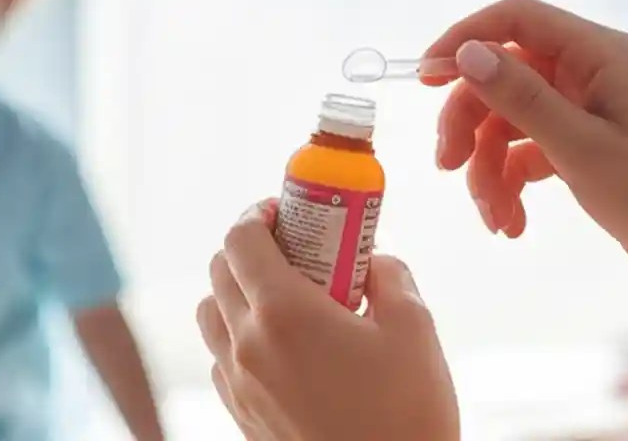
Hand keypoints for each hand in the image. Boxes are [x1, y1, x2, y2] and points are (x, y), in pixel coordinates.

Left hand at [196, 202, 458, 440]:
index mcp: (284, 313)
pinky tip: (288, 346)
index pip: (241, 238)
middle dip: (252, 246)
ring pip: (212, 314)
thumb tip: (373, 261)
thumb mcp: (415, 327)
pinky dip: (241, 336)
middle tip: (296, 247)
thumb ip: (389, 276)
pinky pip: (222, 357)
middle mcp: (248, 345)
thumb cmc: (406, 415)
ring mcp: (239, 384)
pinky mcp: (241, 416)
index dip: (259, 213)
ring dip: (239, 291)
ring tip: (289, 297)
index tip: (287, 211)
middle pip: (220, 270)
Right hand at [426, 0, 627, 290]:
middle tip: (445, 166)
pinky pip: (529, 151)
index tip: (424, 78)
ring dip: (489, 168)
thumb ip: (520, 97)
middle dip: (470, 122)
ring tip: (494, 218)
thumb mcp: (579, 147)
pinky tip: (513, 224)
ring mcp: (589, 110)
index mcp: (599, 54)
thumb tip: (467, 51)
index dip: (465, 40)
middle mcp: (592, 72)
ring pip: (510, 121)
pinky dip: (512, 184)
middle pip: (504, 76)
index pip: (516, 20)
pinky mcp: (587, 146)